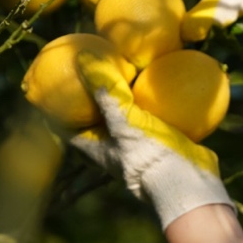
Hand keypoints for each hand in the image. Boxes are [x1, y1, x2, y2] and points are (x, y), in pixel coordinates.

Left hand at [72, 52, 231, 230]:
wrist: (190, 185)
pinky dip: (156, 98)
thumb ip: (106, 93)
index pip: (66, 126)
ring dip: (125, 95)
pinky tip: (162, 76)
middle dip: (92, 96)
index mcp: (97, 149)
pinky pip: (156, 114)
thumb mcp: (124, 123)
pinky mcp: (164, 141)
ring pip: (127, 115)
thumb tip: (82, 57)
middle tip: (91, 66)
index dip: (55, 108)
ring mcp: (140, 145)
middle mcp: (116, 147)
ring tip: (126, 66)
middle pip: (95, 118)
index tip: (51, 85)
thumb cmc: (150, 157)